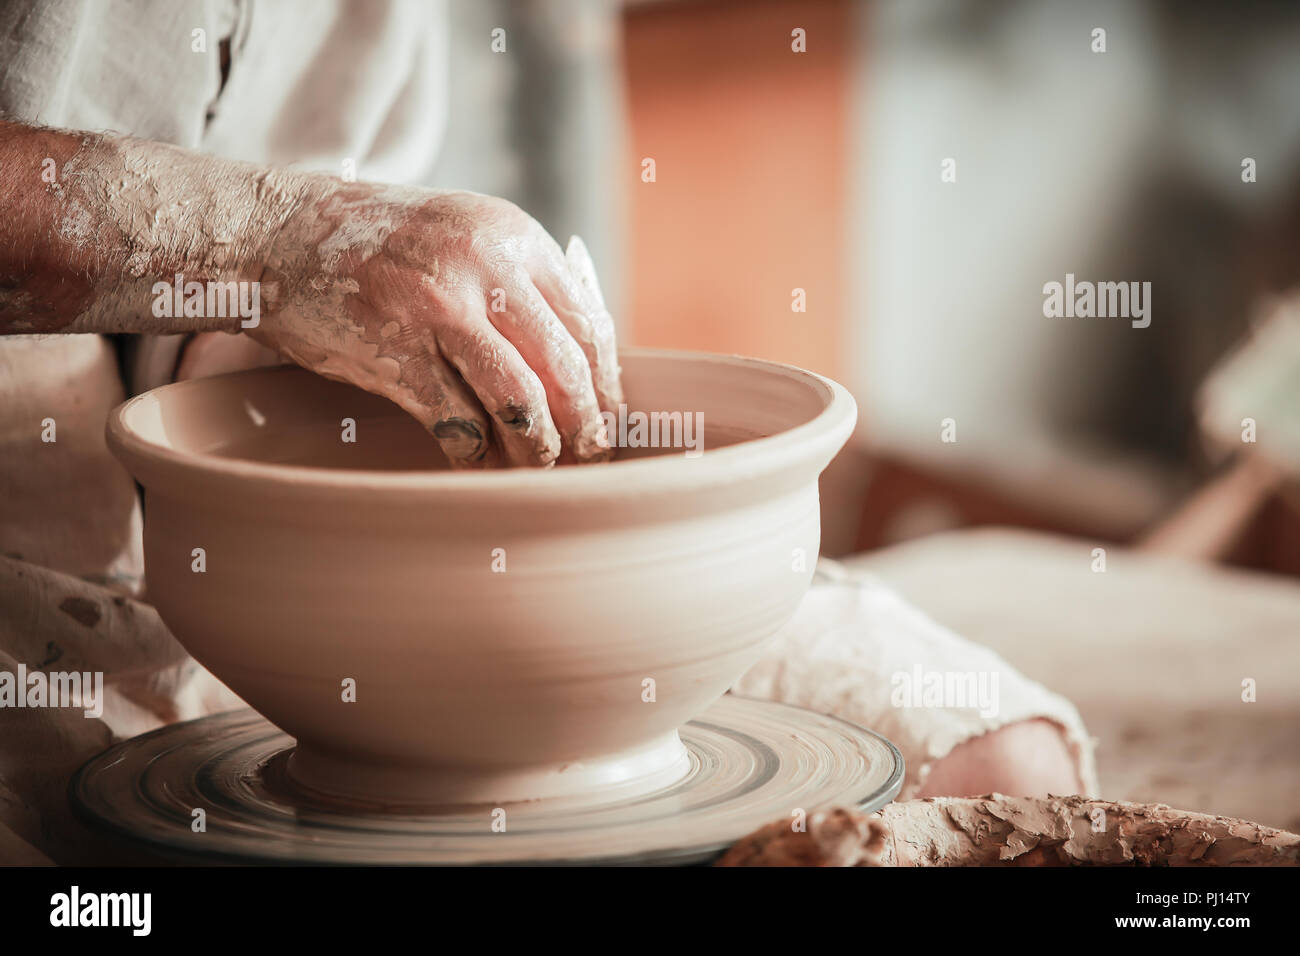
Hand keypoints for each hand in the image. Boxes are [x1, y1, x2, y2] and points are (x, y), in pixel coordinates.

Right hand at [252, 184, 621, 467]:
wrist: (279, 232)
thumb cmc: (379, 244)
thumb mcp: (463, 234)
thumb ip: (518, 281)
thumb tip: (578, 361)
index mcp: (513, 237)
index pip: (587, 322)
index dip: (606, 382)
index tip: (610, 419)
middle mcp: (484, 266)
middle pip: (565, 367)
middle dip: (586, 426)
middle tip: (589, 459)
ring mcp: (438, 309)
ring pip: (522, 400)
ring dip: (538, 448)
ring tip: (539, 470)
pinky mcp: (396, 352)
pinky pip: (458, 422)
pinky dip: (476, 456)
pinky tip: (478, 466)